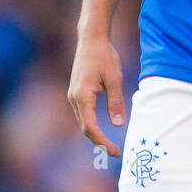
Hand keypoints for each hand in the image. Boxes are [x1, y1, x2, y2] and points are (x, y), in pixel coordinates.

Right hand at [67, 34, 124, 156]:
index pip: (90, 127)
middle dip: (99, 142)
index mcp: (82, 96)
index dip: (102, 142)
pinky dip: (91, 124)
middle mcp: (73, 98)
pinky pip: (83, 114)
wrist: (91, 40)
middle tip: (115, 152)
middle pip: (84, 128)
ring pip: (83, 121)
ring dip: (95, 135)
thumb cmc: (104, 56)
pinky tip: (102, 130)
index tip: (115, 151)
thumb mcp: (115, 79)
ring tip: (110, 145)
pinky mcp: (76, 92)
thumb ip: (116, 102)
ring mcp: (73, 95)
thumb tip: (118, 125)